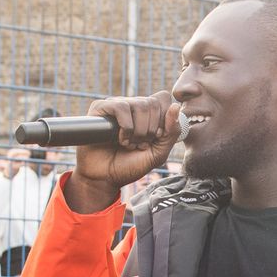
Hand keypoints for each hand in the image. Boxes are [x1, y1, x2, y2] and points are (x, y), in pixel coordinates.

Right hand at [64, 91, 181, 213]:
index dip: (164, 118)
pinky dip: (126, 127)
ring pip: (139, 104)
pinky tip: (120, 139)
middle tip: (140, 145)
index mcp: (147, 113)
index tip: (157, 137)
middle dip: (150, 130)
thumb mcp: (158, 153)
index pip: (163, 98)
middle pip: (153, 103)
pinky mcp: (100, 108)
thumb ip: (171, 132)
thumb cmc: (130, 165)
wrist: (105, 178)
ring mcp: (116, 105)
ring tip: (129, 144)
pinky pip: (121, 107)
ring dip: (138, 131)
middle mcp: (132, 106)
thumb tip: (176, 106)